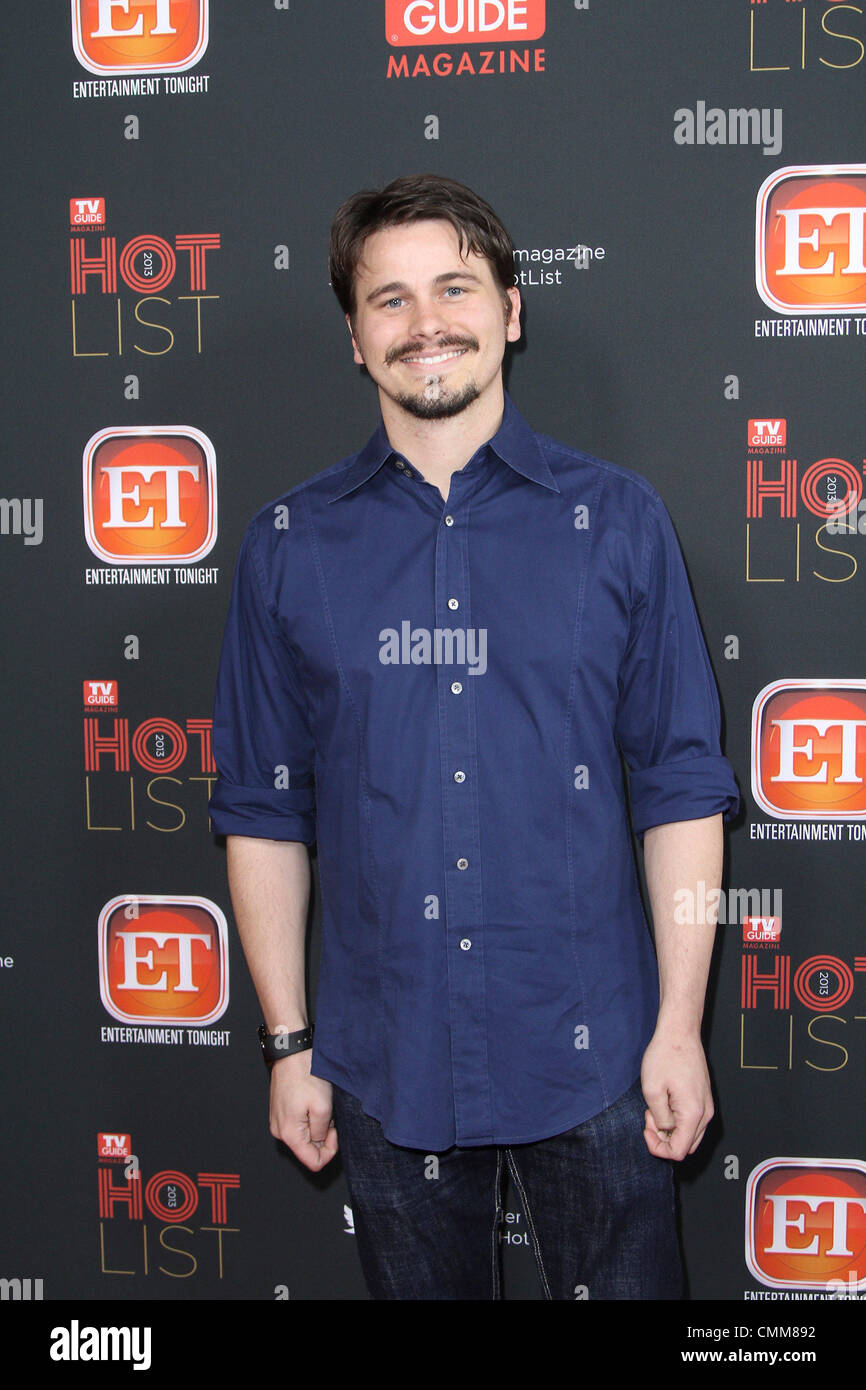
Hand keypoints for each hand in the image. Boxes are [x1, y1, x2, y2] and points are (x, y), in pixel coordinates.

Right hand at [269, 1051, 337, 1171]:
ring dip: (317, 1124)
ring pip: (304, 1136)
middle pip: (308, 1149)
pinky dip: (310, 1116)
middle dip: (323, 1135)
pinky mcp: (280, 1110)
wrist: (292, 1051)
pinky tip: (313, 1100)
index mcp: (289, 1134)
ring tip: (320, 1104)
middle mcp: (279, 1131)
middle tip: (329, 1113)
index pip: (313, 1162)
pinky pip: (298, 1124)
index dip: (329, 1150)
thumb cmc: (306, 1075)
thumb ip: (322, 1133)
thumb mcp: (323, 1108)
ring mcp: (278, 1120)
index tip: (334, 1130)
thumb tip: (319, 1142)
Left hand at [640, 1029, 712, 1160]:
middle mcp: (705, 1113)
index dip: (658, 1147)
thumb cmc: (665, 1056)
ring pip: (690, 1135)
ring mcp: (707, 1106)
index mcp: (693, 1114)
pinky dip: (677, 1119)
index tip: (646, 1128)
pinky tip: (664, 1102)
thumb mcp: (652, 1090)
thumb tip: (666, 1130)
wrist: (680, 1033)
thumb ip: (660, 1118)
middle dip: (664, 1138)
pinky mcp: (703, 1098)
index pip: (679, 1152)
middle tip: (650, 1116)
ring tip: (655, 1108)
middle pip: (686, 1146)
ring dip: (670, 1129)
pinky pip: (692, 1121)